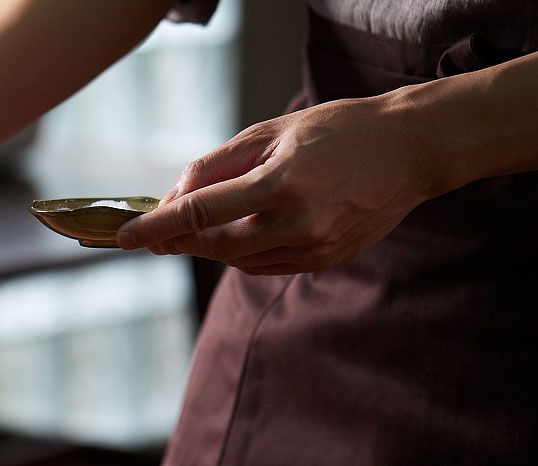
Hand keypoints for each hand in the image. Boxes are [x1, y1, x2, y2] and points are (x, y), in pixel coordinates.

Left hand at [115, 95, 440, 274]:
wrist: (412, 148)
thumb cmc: (339, 129)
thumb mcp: (272, 131)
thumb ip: (218, 165)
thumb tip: (173, 197)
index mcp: (282, 184)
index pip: (201, 213)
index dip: (157, 226)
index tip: (124, 236)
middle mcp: (299, 223)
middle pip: (214, 245)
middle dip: (178, 240)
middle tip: (152, 233)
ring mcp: (315, 247)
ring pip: (237, 259)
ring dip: (208, 247)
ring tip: (191, 229)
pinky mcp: (325, 260)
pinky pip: (265, 265)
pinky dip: (240, 253)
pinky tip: (232, 235)